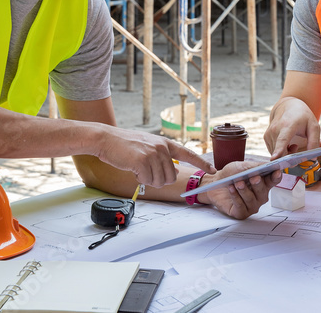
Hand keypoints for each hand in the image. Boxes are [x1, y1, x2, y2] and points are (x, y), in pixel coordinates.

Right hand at [93, 126, 213, 187]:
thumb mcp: (148, 146)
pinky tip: (132, 168)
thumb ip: (161, 157)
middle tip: (145, 171)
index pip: (188, 153)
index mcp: (165, 143)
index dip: (202, 163)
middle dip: (158, 179)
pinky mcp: (142, 161)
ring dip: (148, 180)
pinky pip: (147, 181)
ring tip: (138, 167)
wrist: (107, 139)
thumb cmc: (125, 145)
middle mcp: (162, 147)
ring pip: (159, 181)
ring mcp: (153, 153)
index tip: (213, 170)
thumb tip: (171, 174)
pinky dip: (139, 179)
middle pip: (170, 177)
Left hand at [199, 161, 281, 219]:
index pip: (274, 181)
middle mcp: (259, 196)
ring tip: (238, 182)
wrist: (215, 182)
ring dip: (244, 190)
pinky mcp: (241, 213)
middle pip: (263, 192)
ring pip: (251, 200)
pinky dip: (236, 197)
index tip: (276, 171)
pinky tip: (231, 189)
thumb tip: (266, 165)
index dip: (276, 177)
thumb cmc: (231, 174)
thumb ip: (255, 166)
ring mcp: (251, 206)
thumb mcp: (243, 166)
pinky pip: (241, 207)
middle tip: (254, 177)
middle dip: (258, 184)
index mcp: (263, 183)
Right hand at [264, 97, 320, 159]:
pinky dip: (280, 152)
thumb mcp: (314, 126)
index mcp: (288, 126)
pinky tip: (286, 144)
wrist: (288, 106)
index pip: (282, 140)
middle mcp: (275, 129)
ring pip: (276, 154)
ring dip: (285, 154)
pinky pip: (273, 152)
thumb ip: (314, 142)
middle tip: (296, 147)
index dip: (278, 150)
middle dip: (289, 158)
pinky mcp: (266, 137)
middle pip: (280, 152)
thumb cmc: (302, 116)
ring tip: (292, 144)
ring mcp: (269, 133)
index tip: (274, 159)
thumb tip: (313, 159)